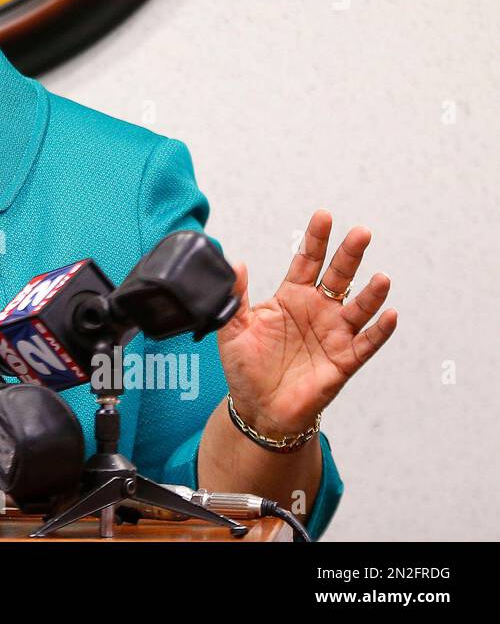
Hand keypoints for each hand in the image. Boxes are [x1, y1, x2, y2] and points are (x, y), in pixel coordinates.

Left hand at [218, 209, 397, 437]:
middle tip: (361, 232)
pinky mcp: (344, 361)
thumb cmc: (246, 367)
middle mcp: (317, 310)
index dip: (315, 240)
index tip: (324, 215)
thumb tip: (234, 262)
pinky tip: (390, 315)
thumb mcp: (233, 328)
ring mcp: (333, 334)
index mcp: (291, 297)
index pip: (306, 261)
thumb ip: (235, 295)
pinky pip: (367, 343)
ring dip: (371, 293)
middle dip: (349, 254)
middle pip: (338, 276)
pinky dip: (380, 330)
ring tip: (381, 277)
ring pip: (358, 307)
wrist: (258, 408)